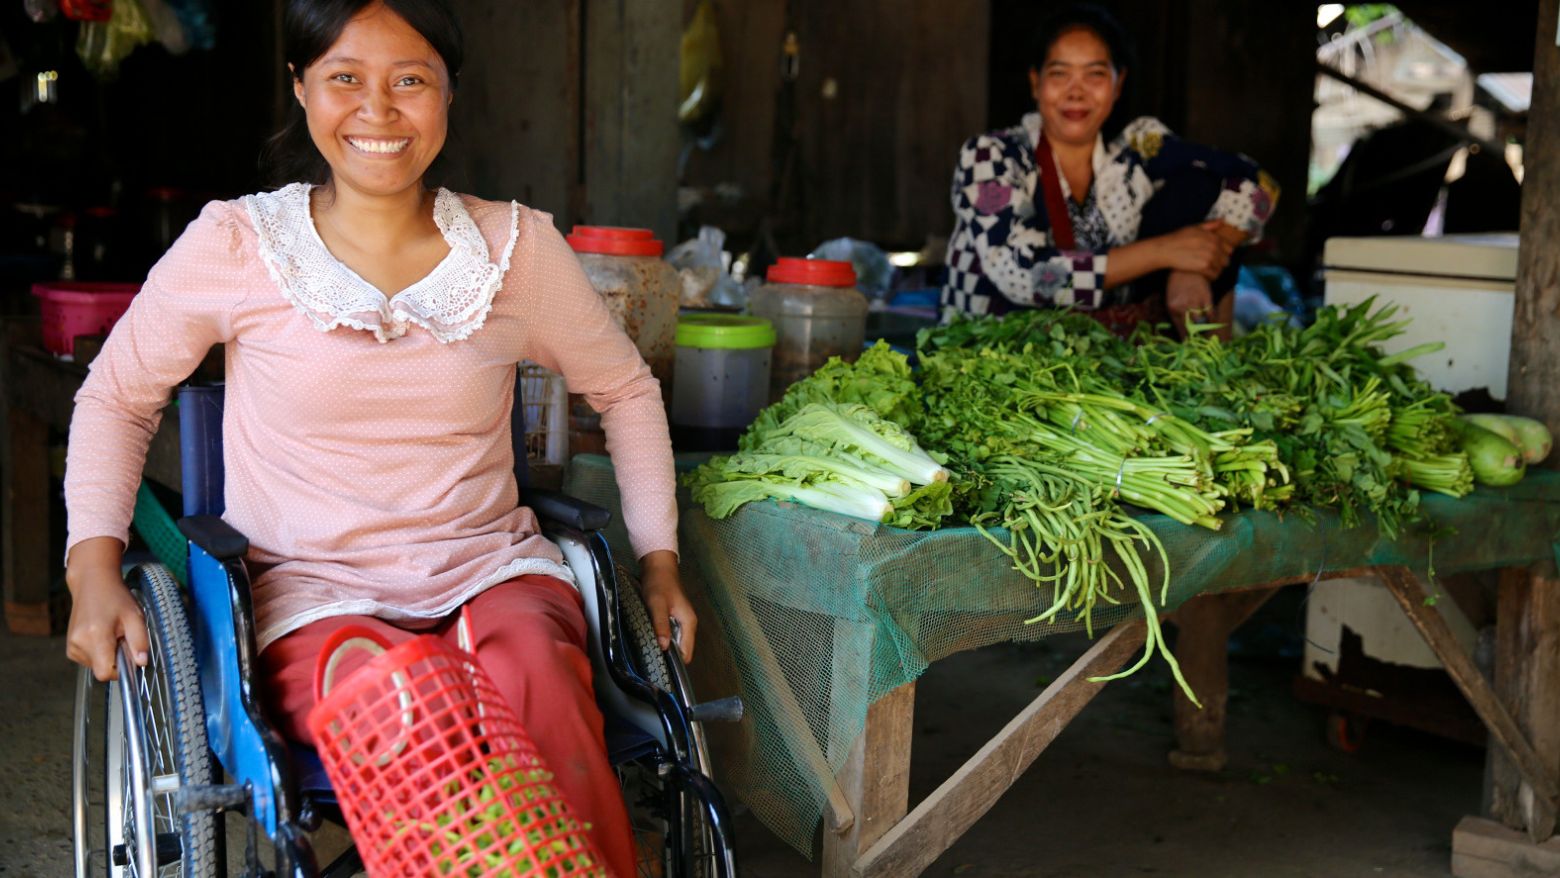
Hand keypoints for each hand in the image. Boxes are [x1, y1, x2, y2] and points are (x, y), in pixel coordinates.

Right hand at [65, 537, 145, 681]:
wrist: (92, 583)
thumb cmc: (116, 598)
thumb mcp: (135, 616)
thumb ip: (139, 641)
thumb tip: (142, 663)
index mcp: (95, 637)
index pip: (105, 673)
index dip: (121, 670)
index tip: (128, 654)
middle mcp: (78, 644)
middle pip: (102, 669)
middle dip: (116, 659)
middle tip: (121, 636)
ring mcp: (71, 647)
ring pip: (96, 665)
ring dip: (108, 654)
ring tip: (111, 632)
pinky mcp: (70, 648)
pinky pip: (90, 660)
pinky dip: (99, 652)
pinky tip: (102, 634)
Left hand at [639, 550, 696, 663]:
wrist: (659, 566)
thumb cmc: (658, 584)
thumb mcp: (657, 604)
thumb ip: (661, 625)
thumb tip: (664, 647)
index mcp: (688, 623)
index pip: (687, 653)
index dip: (674, 662)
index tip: (658, 666)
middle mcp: (688, 625)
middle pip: (682, 650)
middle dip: (668, 657)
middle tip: (650, 660)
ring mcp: (682, 622)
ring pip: (676, 643)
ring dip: (664, 648)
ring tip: (648, 652)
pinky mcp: (674, 619)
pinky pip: (671, 636)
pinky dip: (662, 639)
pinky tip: (651, 639)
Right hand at [1156, 221, 1234, 280]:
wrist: (1166, 249)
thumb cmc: (1178, 238)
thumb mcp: (1195, 227)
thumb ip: (1210, 225)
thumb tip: (1222, 221)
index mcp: (1214, 237)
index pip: (1229, 249)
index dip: (1222, 254)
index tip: (1215, 256)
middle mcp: (1214, 247)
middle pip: (1226, 260)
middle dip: (1219, 263)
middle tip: (1209, 264)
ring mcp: (1210, 257)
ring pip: (1220, 269)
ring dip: (1214, 270)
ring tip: (1205, 270)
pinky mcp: (1203, 267)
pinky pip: (1214, 275)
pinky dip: (1210, 277)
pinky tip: (1203, 275)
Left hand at [1165, 270, 1216, 339]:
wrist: (1188, 268)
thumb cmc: (1178, 286)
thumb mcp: (1172, 300)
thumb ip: (1177, 315)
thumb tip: (1184, 334)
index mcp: (1172, 308)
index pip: (1180, 329)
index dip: (1187, 340)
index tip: (1190, 347)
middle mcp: (1182, 306)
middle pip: (1190, 329)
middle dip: (1196, 338)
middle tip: (1200, 343)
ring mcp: (1195, 302)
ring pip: (1201, 323)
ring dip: (1205, 328)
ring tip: (1206, 332)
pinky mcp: (1206, 297)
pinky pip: (1211, 315)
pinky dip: (1212, 319)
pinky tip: (1212, 320)